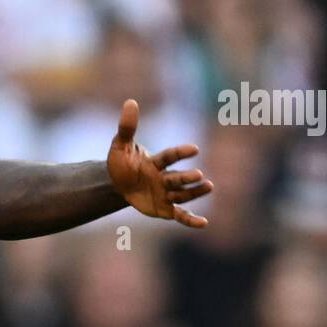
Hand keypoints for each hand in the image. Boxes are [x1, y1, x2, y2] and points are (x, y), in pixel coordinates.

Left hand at [107, 99, 212, 228]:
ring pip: (183, 194)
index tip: (193, 149)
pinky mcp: (165, 209)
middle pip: (177, 177)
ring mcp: (166, 193)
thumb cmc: (121, 164)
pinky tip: (203, 224)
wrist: (116, 185)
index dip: (180, 153)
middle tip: (199, 175)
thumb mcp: (120, 146)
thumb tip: (130, 102)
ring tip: (209, 186)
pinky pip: (179, 215)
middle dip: (187, 177)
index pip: (169, 156)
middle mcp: (165, 177)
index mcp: (156, 162)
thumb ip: (127, 127)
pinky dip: (191, 220)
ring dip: (195, 192)